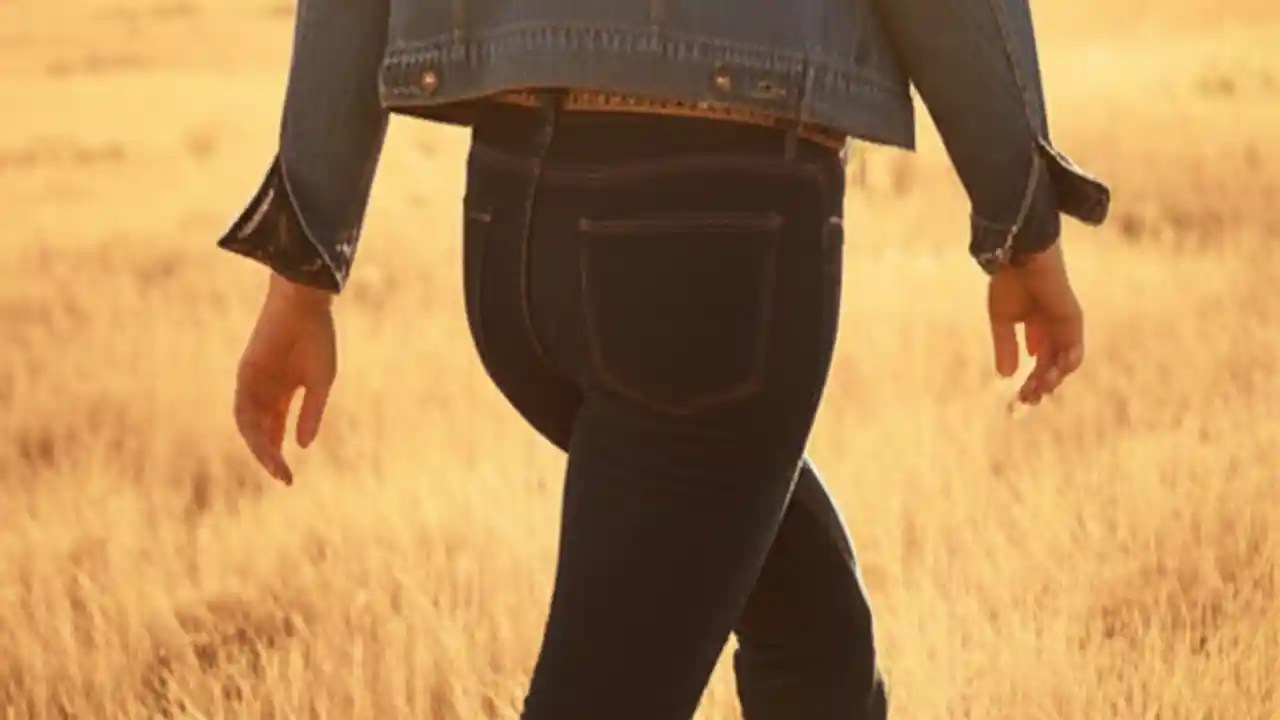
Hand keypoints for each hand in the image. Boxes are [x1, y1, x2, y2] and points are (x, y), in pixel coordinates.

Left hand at [233, 273, 336, 483]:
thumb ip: (311, 413)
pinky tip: (266, 441)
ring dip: (260, 447)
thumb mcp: (320, 382)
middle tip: (282, 478)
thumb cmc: (317, 339)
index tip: (289, 479)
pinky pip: (244, 407)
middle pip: (261, 432)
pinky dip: (253, 427)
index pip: (276, 431)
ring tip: (274, 465)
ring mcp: (254, 383)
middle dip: (270, 457)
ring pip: (251, 424)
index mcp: (285, 393)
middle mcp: (266, 391)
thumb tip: (303, 445)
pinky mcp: (246, 374)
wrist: (303, 307)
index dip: (280, 454)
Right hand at [988, 242, 1083, 404]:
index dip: (1029, 382)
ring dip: (1052, 380)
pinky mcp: (1072, 321)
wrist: (1021, 259)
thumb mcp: (1002, 321)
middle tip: (1027, 400)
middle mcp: (1052, 331)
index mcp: (1036, 329)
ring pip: (1064, 363)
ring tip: (1037, 389)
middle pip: (1051, 367)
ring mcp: (1064, 327)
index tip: (1018, 398)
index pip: (1038, 363)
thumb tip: (1005, 376)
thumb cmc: (1009, 283)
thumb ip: (1005, 347)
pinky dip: (1066, 365)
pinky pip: (1075, 350)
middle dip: (1039, 385)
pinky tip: (1053, 374)